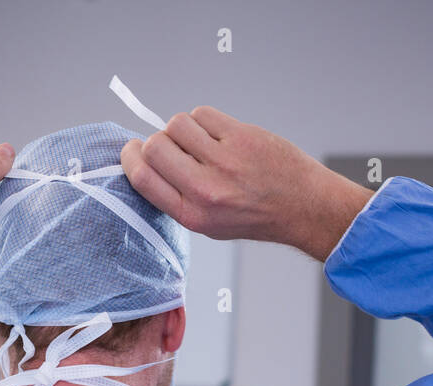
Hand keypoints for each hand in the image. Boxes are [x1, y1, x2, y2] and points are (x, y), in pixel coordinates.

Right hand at [120, 107, 370, 260]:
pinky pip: (203, 114)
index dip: (130, 157)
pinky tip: (217, 133)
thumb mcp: (208, 224)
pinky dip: (203, 119)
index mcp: (192, 214)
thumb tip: (147, 160)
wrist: (302, 206)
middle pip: (155, 146)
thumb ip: (176, 196)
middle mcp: (205, 189)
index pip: (143, 178)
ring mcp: (224, 161)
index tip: (132, 149)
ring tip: (198, 140)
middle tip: (168, 144)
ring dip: (181, 128)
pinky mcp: (241, 137)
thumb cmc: (253, 215)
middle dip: (154, 140)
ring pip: (176, 124)